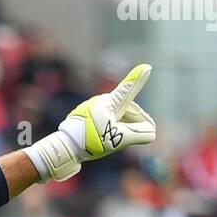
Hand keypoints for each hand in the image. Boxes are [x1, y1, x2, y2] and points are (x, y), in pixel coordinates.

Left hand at [25, 64, 155, 182]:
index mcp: (110, 103)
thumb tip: (152, 132)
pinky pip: (108, 120)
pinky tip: (111, 140)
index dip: (138, 79)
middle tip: (146, 135)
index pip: (128, 90)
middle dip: (138, 122)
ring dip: (126, 127)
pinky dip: (115, 129)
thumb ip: (139, 135)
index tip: (147, 67)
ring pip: (118, 116)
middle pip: (128, 110)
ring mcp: (94, 108)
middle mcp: (102, 101)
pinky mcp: (89, 117)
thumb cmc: (89, 141)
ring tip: (124, 141)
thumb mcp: (118, 139)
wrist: (64, 148)